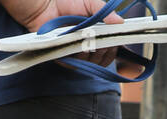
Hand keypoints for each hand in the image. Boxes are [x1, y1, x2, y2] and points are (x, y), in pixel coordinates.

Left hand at [8, 0, 125, 68]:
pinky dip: (81, 58)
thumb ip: (105, 13)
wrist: (44, 6)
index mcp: (94, 34)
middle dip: (105, 51)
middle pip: (102, 58)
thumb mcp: (90, 3)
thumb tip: (121, 22)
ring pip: (90, 63)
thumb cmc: (65, 3)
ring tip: (90, 44)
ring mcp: (74, 52)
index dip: (114, 47)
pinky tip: (82, 49)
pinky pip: (75, 64)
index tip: (116, 42)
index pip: (110, 48)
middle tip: (103, 42)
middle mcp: (85, 45)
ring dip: (94, 56)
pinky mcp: (62, 58)